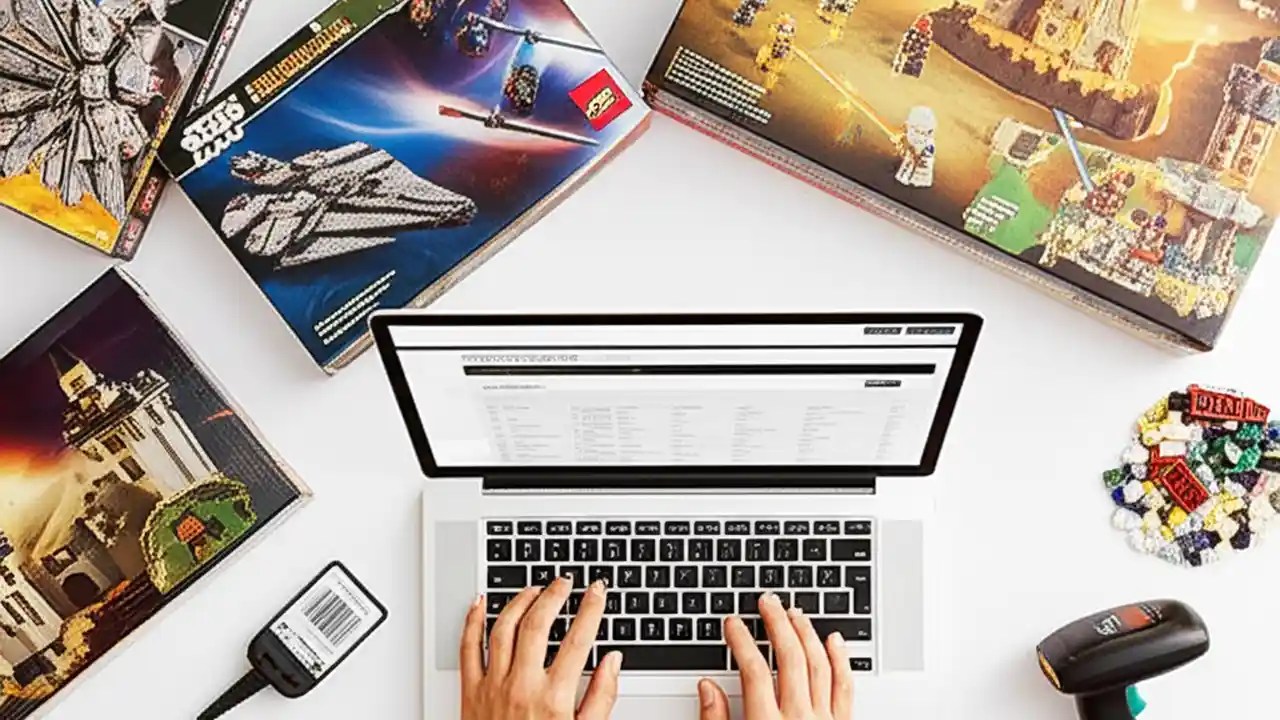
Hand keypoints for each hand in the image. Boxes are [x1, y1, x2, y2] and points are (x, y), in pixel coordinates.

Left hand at [460, 577, 621, 719]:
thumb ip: (602, 697)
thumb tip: (613, 662)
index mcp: (554, 698)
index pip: (578, 639)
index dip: (591, 609)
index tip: (597, 592)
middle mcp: (521, 687)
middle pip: (538, 624)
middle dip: (554, 595)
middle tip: (565, 582)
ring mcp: (492, 687)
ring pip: (503, 628)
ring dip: (519, 601)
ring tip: (534, 589)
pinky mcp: (469, 693)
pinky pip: (468, 647)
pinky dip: (472, 620)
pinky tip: (480, 603)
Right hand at [699, 592, 853, 719]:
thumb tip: (707, 688)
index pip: (753, 671)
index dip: (741, 642)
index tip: (733, 624)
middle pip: (790, 659)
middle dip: (777, 624)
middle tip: (768, 602)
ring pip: (818, 666)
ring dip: (806, 634)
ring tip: (794, 613)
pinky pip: (844, 686)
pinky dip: (840, 659)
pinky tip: (833, 640)